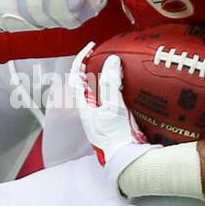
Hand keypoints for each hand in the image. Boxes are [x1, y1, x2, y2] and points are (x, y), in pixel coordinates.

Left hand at [68, 44, 152, 191]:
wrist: (127, 159)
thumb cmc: (116, 136)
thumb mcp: (113, 107)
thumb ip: (111, 83)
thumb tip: (111, 60)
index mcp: (84, 105)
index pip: (76, 77)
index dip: (81, 59)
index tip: (91, 46)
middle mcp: (90, 109)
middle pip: (88, 81)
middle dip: (95, 65)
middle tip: (107, 52)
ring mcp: (101, 114)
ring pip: (100, 88)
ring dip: (107, 75)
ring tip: (119, 63)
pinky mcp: (113, 119)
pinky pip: (112, 97)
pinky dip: (117, 86)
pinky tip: (128, 83)